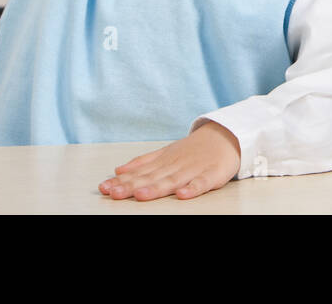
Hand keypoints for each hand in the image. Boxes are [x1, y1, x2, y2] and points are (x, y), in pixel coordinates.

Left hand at [99, 120, 240, 200]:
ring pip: (173, 180)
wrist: (226, 136)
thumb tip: (117, 170)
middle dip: (132, 186)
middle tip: (115, 194)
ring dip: (157, 188)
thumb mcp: (166, 152)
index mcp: (164, 161)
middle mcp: (176, 165)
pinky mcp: (212, 174)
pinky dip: (193, 188)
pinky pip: (202, 183)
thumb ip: (143, 162)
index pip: (140, 173)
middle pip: (152, 177)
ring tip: (141, 195)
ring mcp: (194, 169)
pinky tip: (183, 195)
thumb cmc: (194, 149)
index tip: (105, 188)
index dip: (123, 181)